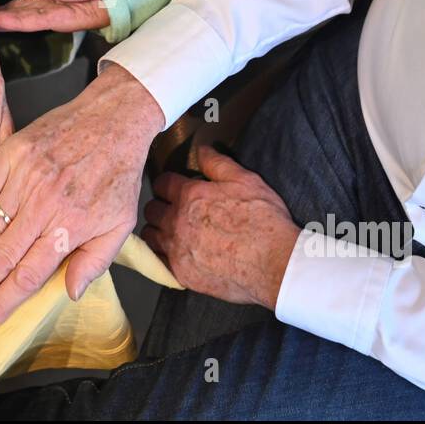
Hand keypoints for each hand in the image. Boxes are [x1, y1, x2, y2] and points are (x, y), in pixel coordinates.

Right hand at [0, 64, 164, 327]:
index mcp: (68, 227)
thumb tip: (71, 293)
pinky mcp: (12, 155)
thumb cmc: (116, 173)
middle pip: (0, 257)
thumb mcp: (120, 224)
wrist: (113, 119)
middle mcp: (43, 206)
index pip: (28, 275)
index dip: (2, 301)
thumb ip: (94, 261)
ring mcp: (25, 179)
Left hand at [142, 146, 299, 308]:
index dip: (167, 183)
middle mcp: (176, 221)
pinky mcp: (181, 273)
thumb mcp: (245, 180)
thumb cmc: (263, 221)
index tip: (172, 187)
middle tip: (172, 209)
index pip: (162, 184)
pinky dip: (163, 256)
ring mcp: (176, 249)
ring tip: (171, 232)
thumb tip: (202, 149)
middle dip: (160, 206)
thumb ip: (217, 163)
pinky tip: (176, 254)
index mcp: (189, 196)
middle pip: (151, 210)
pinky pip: (158, 262)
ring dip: (158, 231)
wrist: (274, 263)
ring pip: (150, 236)